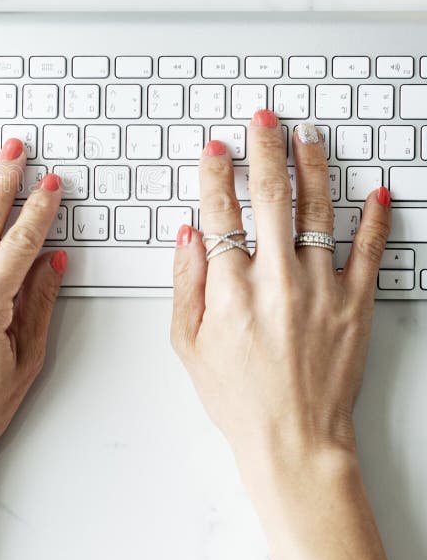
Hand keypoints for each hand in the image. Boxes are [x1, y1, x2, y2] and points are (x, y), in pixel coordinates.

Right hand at [172, 111, 390, 559]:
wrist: (294, 440)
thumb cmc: (239, 397)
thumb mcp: (188, 343)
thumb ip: (185, 282)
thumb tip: (187, 234)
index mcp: (230, 286)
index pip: (219, 209)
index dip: (214, 171)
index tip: (214, 149)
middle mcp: (276, 277)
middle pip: (269, 194)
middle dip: (264, 148)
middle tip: (263, 119)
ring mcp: (320, 287)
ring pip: (318, 209)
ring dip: (311, 166)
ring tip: (307, 137)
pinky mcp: (354, 303)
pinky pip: (368, 250)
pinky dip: (375, 218)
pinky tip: (376, 192)